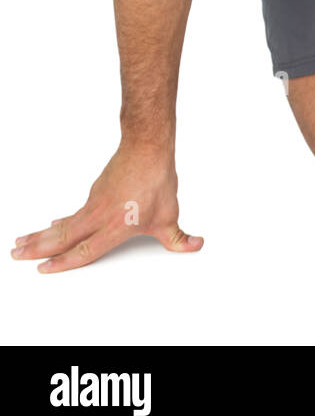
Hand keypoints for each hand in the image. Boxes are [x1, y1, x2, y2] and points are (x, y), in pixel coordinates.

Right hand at [11, 142, 202, 273]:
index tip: (42, 269)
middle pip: (62, 237)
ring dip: (42, 234)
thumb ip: (179, 238)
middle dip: (37, 248)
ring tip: (22, 242)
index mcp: (114, 227)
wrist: (147, 146)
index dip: (62, 262)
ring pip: (64, 224)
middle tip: (16, 254)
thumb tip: (195, 245)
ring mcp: (95, 202)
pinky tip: (54, 226)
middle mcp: (99, 216)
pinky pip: (75, 212)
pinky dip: (61, 222)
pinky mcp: (96, 191)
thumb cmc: (157, 180)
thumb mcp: (170, 216)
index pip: (83, 251)